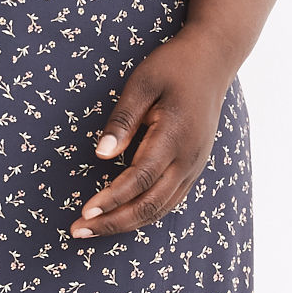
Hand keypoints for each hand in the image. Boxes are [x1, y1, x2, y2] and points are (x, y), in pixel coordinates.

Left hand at [71, 28, 236, 238]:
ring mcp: (194, 166)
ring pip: (161, 208)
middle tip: (79, 231)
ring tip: (93, 230)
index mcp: (174, 137)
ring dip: (126, 223)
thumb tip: (101, 155)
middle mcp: (188, 158)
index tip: (85, 212)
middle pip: (150, 204)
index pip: (140, 179)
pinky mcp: (193, 167)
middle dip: (114, 222)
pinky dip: (144, 214)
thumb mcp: (142, 83)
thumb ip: (122, 120)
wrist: (213, 61)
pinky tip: (121, 218)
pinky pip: (169, 201)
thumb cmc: (173, 67)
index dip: (112, 199)